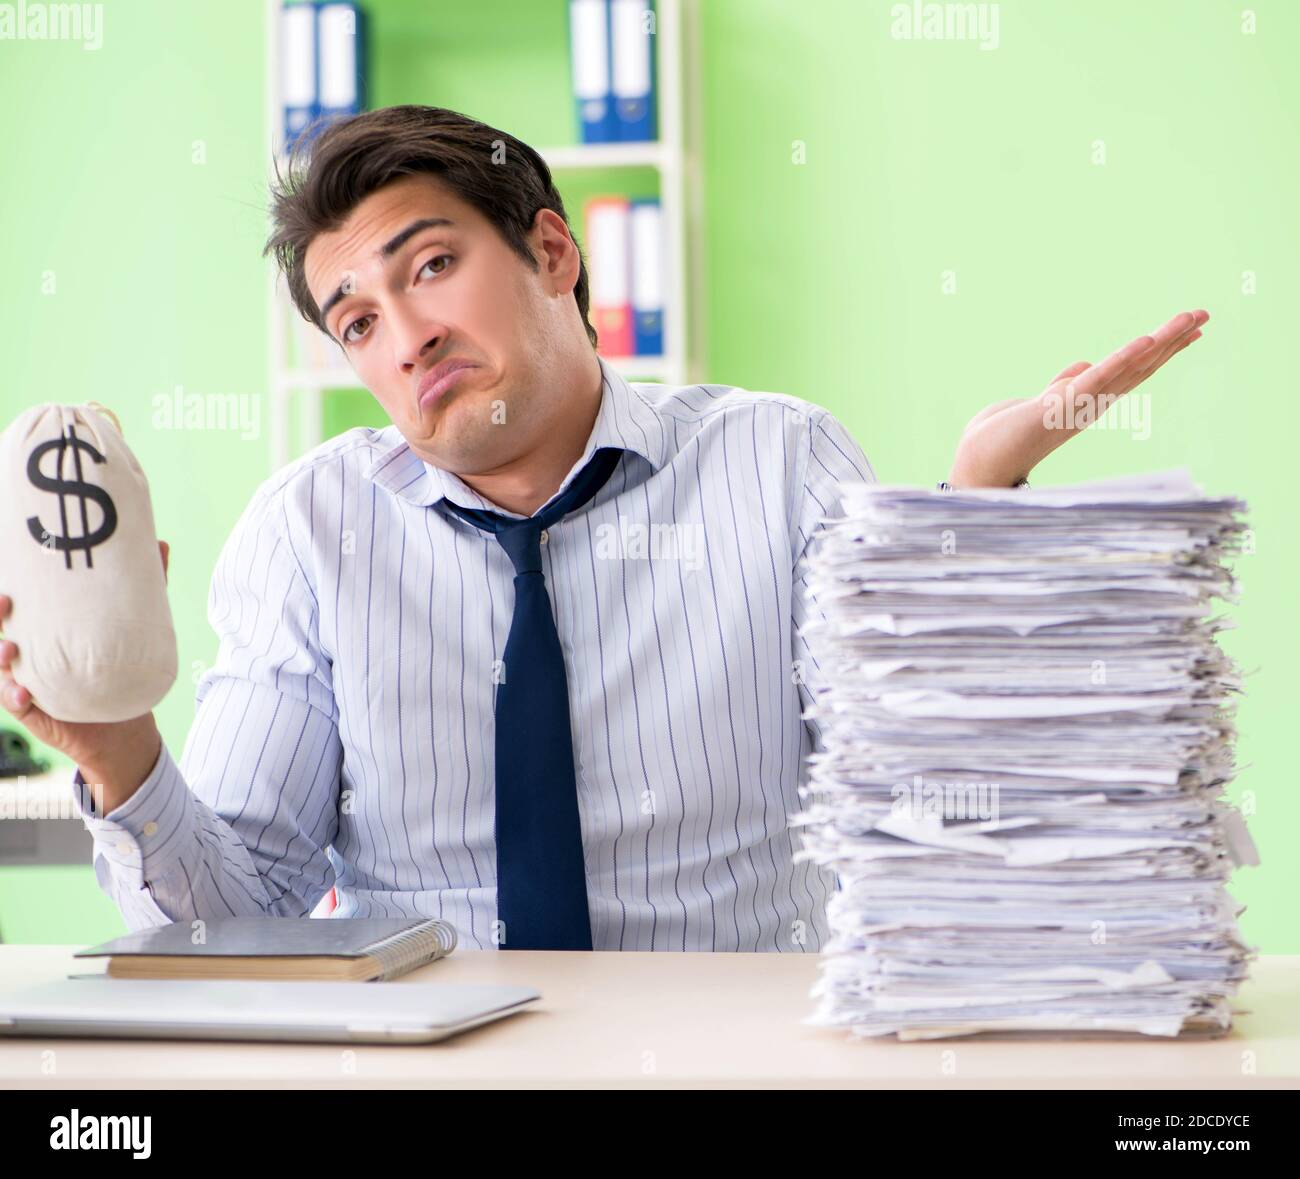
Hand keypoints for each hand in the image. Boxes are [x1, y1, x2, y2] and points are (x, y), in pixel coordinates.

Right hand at [0, 541, 169, 807]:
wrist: (126, 720)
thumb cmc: (122, 666)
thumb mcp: (136, 624)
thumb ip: (147, 587)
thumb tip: (160, 544)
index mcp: (46, 633)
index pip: (16, 610)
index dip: (4, 599)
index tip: (9, 584)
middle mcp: (30, 656)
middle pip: (0, 633)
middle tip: (6, 603)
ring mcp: (29, 683)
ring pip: (1, 668)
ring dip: (0, 658)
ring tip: (11, 649)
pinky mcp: (36, 711)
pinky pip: (16, 704)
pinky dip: (15, 698)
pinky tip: (24, 693)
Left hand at [947, 309, 1207, 486]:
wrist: (982, 461)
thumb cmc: (1007, 435)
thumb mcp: (1042, 401)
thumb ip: (1065, 383)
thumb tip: (1083, 366)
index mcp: (1089, 400)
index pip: (1134, 370)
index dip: (1163, 349)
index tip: (1192, 329)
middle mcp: (1091, 404)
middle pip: (1141, 366)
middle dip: (1174, 340)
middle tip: (1206, 314)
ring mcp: (1079, 405)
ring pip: (1128, 368)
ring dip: (1161, 342)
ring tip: (1190, 318)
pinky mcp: (1060, 405)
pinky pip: (1096, 378)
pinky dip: (1122, 359)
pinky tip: (1145, 341)